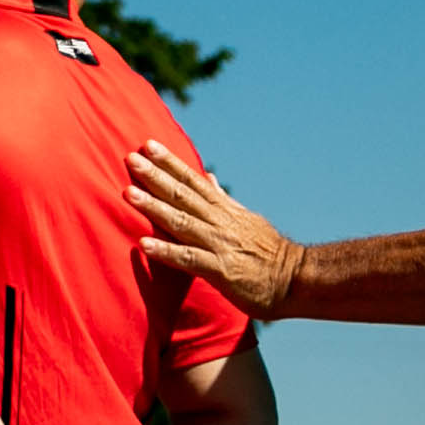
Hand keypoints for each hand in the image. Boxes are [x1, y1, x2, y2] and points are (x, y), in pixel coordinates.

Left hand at [128, 145, 304, 316]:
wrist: (296, 280)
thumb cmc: (269, 254)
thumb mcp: (247, 219)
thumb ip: (224, 200)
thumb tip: (210, 177)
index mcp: (225, 210)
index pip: (193, 180)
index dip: (170, 162)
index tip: (149, 144)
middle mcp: (220, 223)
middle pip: (183, 195)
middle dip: (155, 175)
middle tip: (131, 157)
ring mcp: (220, 245)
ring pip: (182, 222)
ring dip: (154, 207)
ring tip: (128, 194)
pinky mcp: (221, 271)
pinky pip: (189, 259)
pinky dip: (165, 251)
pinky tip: (143, 244)